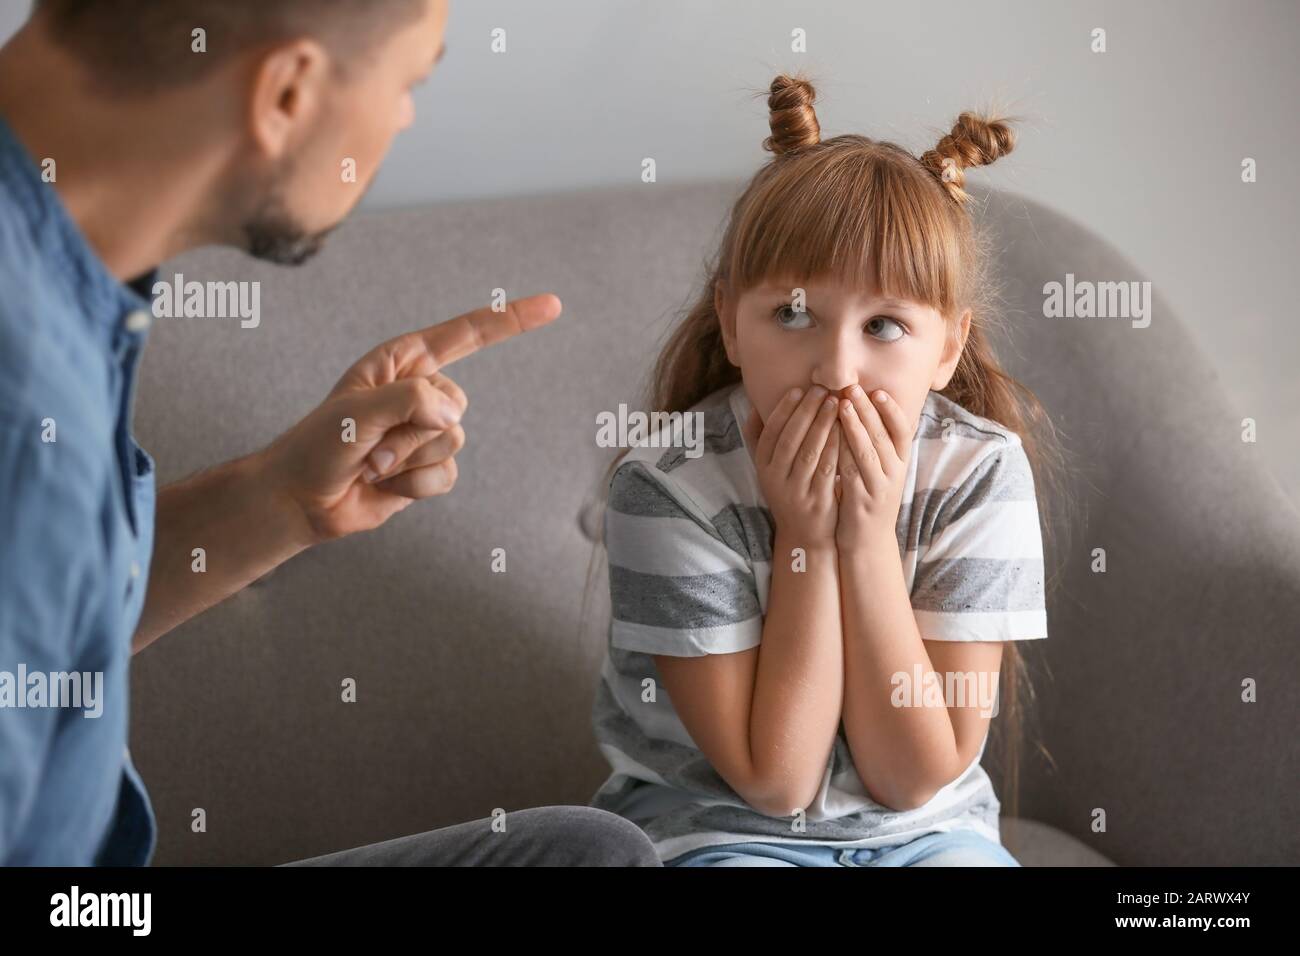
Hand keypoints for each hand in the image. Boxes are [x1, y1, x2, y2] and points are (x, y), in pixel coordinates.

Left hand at [258, 293, 561, 544]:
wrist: (302, 499)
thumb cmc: (317, 446)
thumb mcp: (356, 411)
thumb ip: (410, 401)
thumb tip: (452, 416)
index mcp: (402, 361)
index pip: (467, 334)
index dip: (510, 320)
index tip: (553, 306)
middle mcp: (420, 391)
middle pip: (457, 403)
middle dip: (414, 429)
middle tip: (371, 443)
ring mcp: (426, 431)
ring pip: (453, 442)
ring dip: (408, 460)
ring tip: (372, 463)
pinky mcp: (429, 468)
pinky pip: (449, 475)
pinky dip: (415, 486)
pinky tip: (386, 484)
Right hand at [742, 385, 841, 549]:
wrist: (805, 536)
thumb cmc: (789, 492)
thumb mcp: (769, 469)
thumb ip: (762, 439)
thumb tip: (755, 404)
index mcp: (763, 468)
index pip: (771, 433)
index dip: (784, 410)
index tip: (799, 389)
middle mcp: (775, 480)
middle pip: (790, 439)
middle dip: (807, 412)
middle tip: (822, 390)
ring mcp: (796, 492)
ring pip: (810, 452)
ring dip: (824, 425)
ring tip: (836, 403)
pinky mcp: (817, 502)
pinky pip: (828, 469)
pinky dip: (837, 447)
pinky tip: (846, 430)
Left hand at [835, 386, 913, 550]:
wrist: (868, 541)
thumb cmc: (869, 497)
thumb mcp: (880, 470)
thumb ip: (877, 445)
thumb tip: (868, 410)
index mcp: (901, 463)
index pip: (903, 430)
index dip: (892, 410)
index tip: (878, 391)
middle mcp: (896, 473)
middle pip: (884, 436)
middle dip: (868, 410)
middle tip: (853, 388)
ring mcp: (880, 488)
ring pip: (869, 451)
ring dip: (855, 426)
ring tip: (842, 405)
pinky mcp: (863, 501)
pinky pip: (852, 471)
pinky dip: (842, 451)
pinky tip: (831, 437)